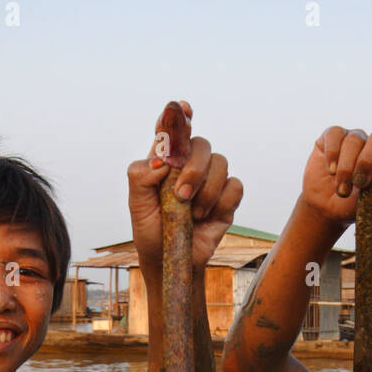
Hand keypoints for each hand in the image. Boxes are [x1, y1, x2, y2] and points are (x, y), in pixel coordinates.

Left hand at [127, 102, 243, 271]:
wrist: (171, 262)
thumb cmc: (151, 232)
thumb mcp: (136, 204)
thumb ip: (140, 176)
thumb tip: (161, 160)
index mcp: (165, 162)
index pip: (173, 130)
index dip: (179, 116)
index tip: (183, 109)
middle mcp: (189, 166)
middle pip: (201, 144)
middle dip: (194, 167)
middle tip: (181, 195)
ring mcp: (210, 181)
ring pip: (221, 162)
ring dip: (207, 189)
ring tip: (192, 212)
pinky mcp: (227, 198)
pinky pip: (235, 185)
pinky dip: (222, 200)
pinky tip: (207, 216)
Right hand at [301, 126, 371, 225]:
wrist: (327, 210)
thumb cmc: (356, 205)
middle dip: (369, 160)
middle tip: (361, 183)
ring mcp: (354, 137)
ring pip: (354, 139)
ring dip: (347, 167)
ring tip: (342, 189)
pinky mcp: (332, 136)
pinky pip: (335, 135)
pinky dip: (332, 153)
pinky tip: (331, 171)